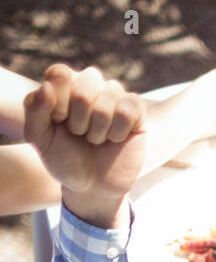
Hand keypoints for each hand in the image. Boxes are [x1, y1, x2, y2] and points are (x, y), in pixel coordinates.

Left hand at [24, 65, 144, 227]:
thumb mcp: (40, 139)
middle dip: (79, 120)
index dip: (58, 102)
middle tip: (79, 134)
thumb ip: (34, 111)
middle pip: (85, 85)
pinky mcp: (136, 109)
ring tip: (96, 139)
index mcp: (64, 84)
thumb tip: (47, 87)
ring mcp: (114, 95)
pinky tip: (115, 139)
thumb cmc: (65, 159)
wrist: (92, 187)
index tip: (58, 122)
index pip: (60, 74)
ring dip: (98, 130)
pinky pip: (128, 110)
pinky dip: (117, 132)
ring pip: (108, 98)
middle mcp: (90, 84)